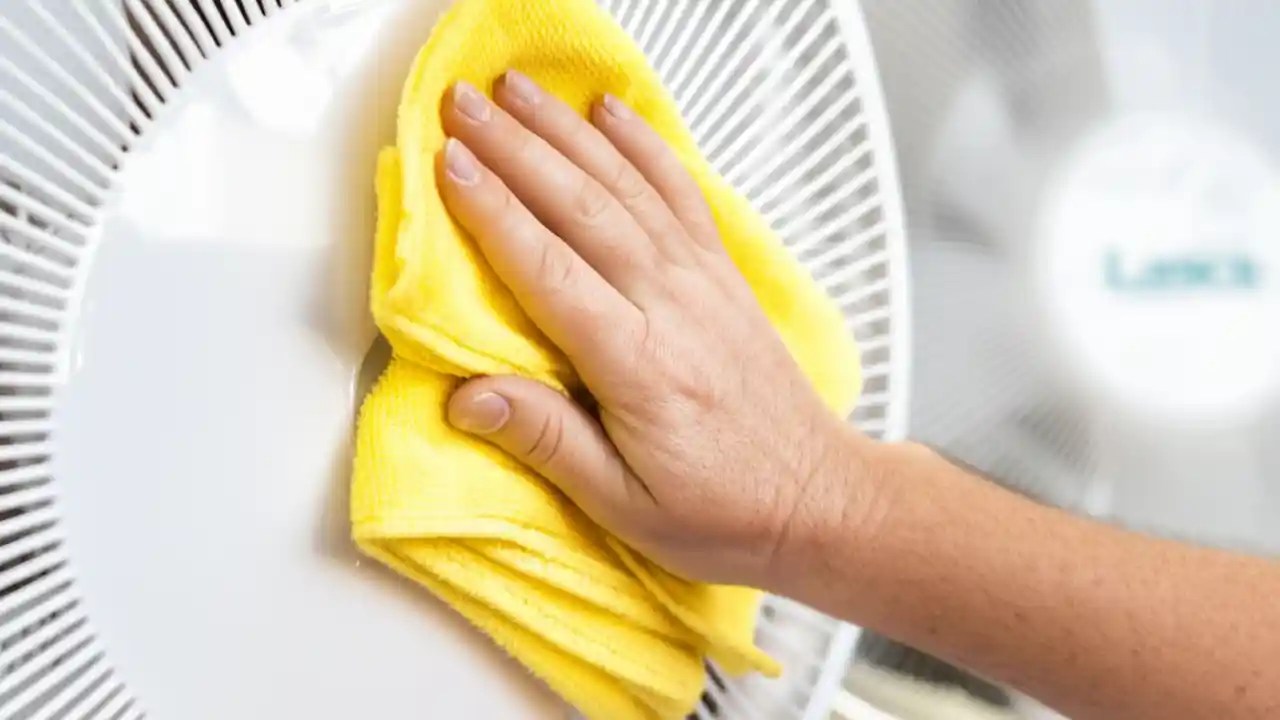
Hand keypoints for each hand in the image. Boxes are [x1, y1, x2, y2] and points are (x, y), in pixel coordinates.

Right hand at [437, 71, 867, 590]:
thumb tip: (468, 395)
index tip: (448, 162)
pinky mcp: (722, 275)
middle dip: (516, 147)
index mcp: (638, 363)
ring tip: (517, 90)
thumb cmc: (721, 511)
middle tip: (461, 105)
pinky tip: (613, 115)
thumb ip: (547, 441)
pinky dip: (645, 147)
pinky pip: (679, 193)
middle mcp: (672, 305)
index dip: (494, 210)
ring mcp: (702, 281)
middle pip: (581, 206)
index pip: (549, 268)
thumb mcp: (624, 504)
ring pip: (626, 186)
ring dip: (566, 131)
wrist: (816, 499)